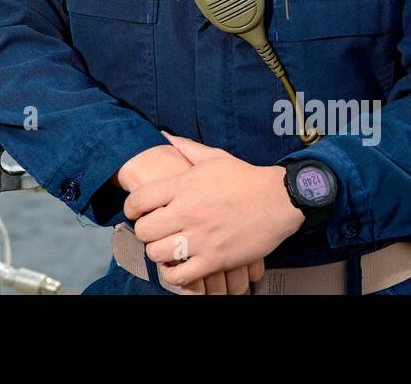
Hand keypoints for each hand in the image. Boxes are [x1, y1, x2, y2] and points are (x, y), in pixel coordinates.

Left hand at [124, 131, 304, 289]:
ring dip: (158, 252)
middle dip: (144, 232)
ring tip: (166, 248)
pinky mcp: (215, 259)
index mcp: (184, 185)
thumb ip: (186, 147)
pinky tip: (179, 266)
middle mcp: (187, 211)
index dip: (131, 208)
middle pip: (143, 230)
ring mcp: (201, 238)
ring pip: (157, 253)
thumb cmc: (246, 178)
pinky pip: (180, 276)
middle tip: (154, 231)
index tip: (136, 212)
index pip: (138, 200)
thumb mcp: (214, 157)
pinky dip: (174, 274)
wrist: (279, 199)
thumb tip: (164, 135)